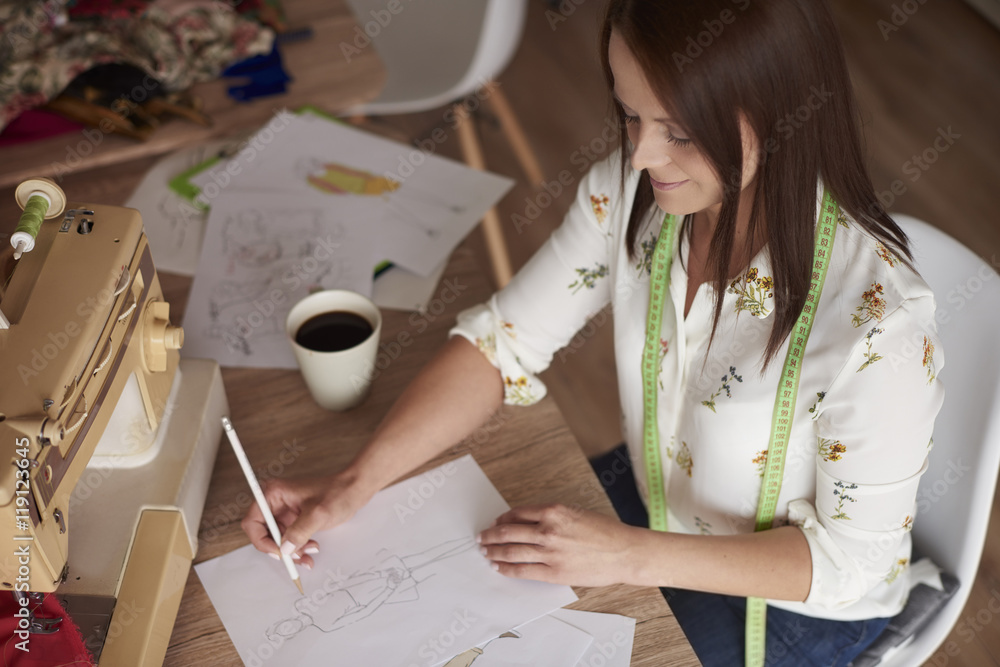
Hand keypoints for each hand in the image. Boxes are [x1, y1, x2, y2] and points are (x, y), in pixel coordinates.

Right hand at [241, 471, 371, 568]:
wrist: (355, 490)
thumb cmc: (338, 493)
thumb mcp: (318, 514)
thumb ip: (299, 532)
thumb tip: (285, 549)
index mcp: (274, 494)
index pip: (253, 522)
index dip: (262, 541)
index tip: (279, 552)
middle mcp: (275, 502)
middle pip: (265, 534)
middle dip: (280, 548)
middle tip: (296, 556)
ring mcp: (285, 512)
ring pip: (278, 540)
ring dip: (291, 551)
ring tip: (310, 553)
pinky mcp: (295, 519)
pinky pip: (289, 539)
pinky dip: (298, 548)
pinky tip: (312, 549)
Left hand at [477, 504, 642, 586]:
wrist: (624, 552)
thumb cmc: (604, 532)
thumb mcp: (576, 513)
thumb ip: (552, 517)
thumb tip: (529, 523)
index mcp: (554, 511)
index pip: (518, 514)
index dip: (503, 519)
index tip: (496, 522)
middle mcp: (548, 530)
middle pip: (508, 532)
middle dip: (491, 534)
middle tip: (482, 537)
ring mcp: (550, 552)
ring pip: (512, 551)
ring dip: (494, 551)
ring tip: (485, 552)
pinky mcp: (554, 572)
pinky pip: (523, 570)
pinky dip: (507, 568)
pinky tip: (498, 567)